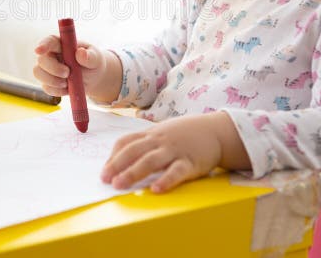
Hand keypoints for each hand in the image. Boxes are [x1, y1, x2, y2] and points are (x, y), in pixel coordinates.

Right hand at [33, 35, 120, 102]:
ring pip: (38, 73)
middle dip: (52, 68)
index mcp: (62, 44)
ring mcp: (47, 68)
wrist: (93, 77)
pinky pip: (46, 87)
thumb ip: (90, 56)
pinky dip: (57, 91)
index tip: (39, 51)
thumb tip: (80, 53)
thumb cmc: (93, 62)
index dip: (43, 45)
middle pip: (41, 59)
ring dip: (53, 81)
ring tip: (68, 83)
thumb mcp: (96, 58)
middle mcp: (51, 54)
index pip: (50, 41)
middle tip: (67, 73)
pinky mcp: (48, 82)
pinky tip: (68, 88)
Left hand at [100, 113, 222, 193]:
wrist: (216, 131)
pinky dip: (165, 180)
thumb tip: (122, 159)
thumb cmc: (184, 134)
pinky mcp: (190, 162)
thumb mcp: (163, 133)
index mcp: (151, 134)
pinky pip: (176, 171)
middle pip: (134, 151)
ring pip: (151, 160)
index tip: (104, 171)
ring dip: (133, 172)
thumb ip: (145, 143)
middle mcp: (160, 141)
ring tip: (120, 185)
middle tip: (105, 179)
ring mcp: (174, 151)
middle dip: (117, 165)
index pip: (126, 142)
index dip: (113, 156)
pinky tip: (155, 189)